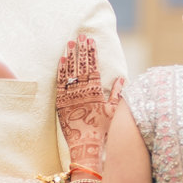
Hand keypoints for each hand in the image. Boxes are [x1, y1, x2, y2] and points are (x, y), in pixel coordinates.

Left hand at [56, 34, 124, 170]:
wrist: (86, 146)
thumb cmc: (102, 129)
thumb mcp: (113, 111)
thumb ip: (117, 94)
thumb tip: (121, 78)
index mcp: (96, 92)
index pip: (93, 67)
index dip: (92, 53)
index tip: (90, 41)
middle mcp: (83, 92)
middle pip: (81, 66)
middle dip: (81, 50)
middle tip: (79, 36)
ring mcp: (71, 96)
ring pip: (70, 72)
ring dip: (70, 56)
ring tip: (70, 43)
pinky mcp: (61, 103)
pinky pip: (60, 84)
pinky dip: (61, 71)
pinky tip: (62, 60)